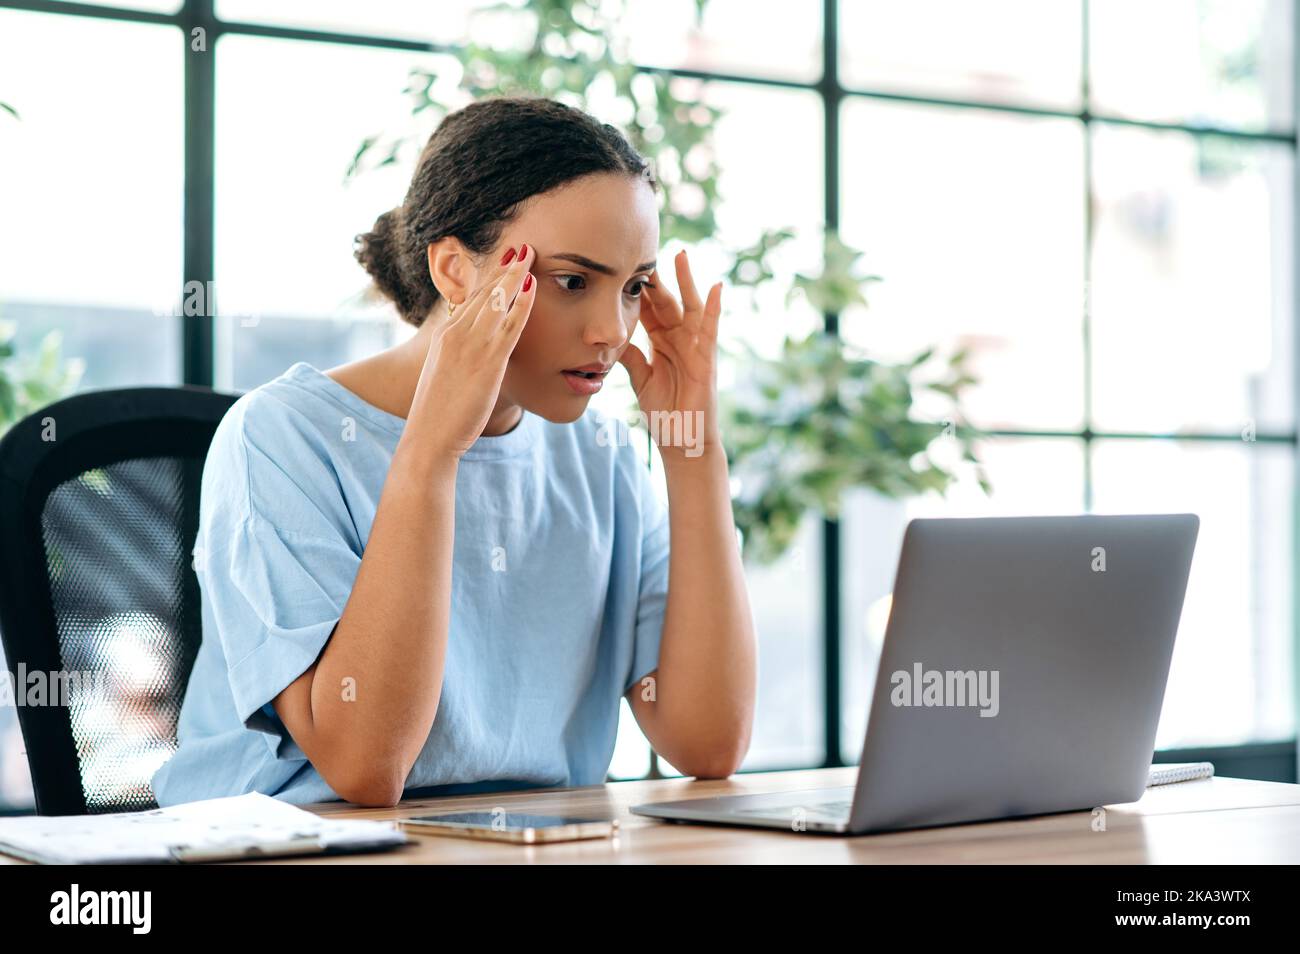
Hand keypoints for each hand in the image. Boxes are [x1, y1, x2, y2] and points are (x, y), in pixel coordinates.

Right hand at [409, 244, 536, 459]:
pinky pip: (508, 326)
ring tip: (530, 253)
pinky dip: (521, 303)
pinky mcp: (486, 362)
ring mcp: (470, 346)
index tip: (505, 261)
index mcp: (445, 336)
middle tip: (522, 246)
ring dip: (515, 275)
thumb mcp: (446, 375)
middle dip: (504, 268)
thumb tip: (476, 355)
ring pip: (495, 301)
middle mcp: (455, 334)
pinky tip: (533, 287)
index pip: (471, 298)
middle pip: (483, 292)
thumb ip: (461, 358)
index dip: (490, 278)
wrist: (429, 436)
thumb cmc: (440, 413)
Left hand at [617, 248, 722, 458]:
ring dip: (686, 281)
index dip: (637, 290)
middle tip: (645, 251)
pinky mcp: (707, 358)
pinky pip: (711, 328)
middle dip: (657, 279)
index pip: (647, 310)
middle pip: (666, 302)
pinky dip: (715, 308)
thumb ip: (630, 357)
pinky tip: (717, 286)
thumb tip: (613, 337)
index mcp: (660, 343)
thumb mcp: (640, 379)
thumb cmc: (664, 412)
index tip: (623, 266)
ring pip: (689, 307)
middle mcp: (678, 340)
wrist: (681, 440)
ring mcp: (694, 347)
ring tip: (681, 255)